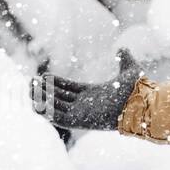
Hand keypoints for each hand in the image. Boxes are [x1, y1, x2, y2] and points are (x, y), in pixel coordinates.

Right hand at [31, 48, 146, 130]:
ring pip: (56, 106)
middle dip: (44, 90)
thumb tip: (122, 48)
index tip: (44, 75)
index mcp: (94, 94)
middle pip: (59, 97)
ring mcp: (82, 113)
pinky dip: (46, 111)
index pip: (70, 88)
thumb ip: (124, 58)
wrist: (141, 103)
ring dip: (41, 99)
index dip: (57, 83)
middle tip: (30, 81)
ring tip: (28, 89)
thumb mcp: (129, 70)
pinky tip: (34, 104)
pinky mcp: (79, 121)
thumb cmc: (138, 90)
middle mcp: (85, 104)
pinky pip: (58, 118)